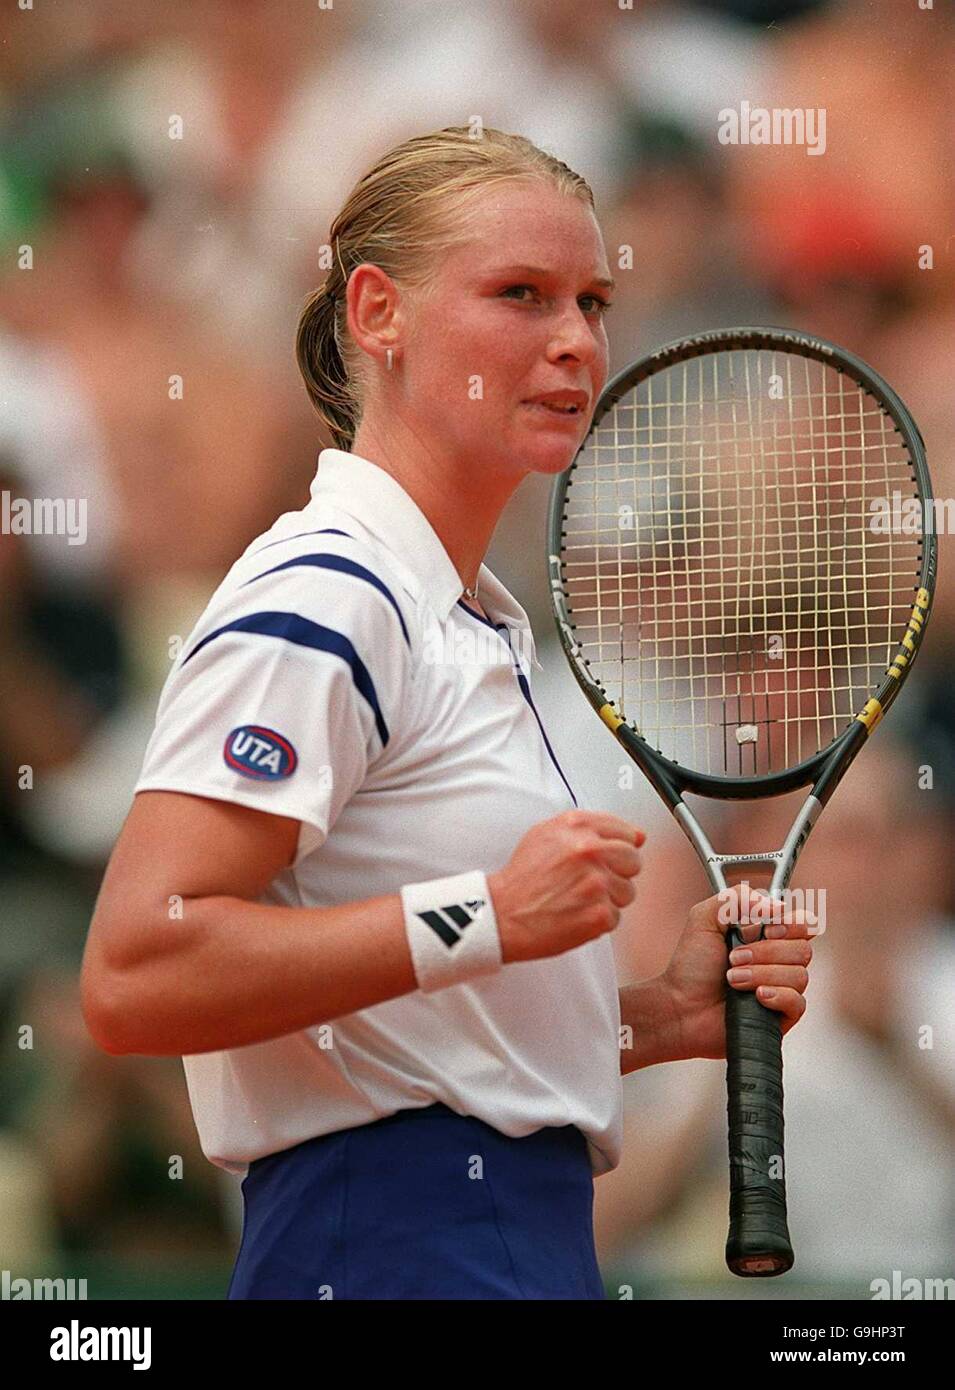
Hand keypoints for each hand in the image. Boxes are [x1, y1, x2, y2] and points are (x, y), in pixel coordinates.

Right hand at [489, 809, 644, 963]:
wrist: (501, 914)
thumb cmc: (522, 878)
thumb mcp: (547, 834)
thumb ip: (593, 828)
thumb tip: (637, 836)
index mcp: (577, 826)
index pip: (626, 832)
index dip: (617, 848)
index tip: (604, 859)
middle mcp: (589, 850)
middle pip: (633, 861)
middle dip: (616, 873)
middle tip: (588, 882)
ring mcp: (596, 883)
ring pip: (627, 891)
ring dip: (608, 899)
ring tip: (578, 899)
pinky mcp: (599, 913)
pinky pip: (616, 917)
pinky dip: (598, 920)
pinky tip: (575, 914)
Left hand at [659, 886, 815, 1061]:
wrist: (680, 1006)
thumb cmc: (691, 967)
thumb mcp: (705, 918)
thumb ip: (737, 898)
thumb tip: (777, 907)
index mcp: (766, 935)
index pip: (803, 923)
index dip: (789, 924)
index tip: (764, 929)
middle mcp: (779, 960)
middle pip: (802, 948)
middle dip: (764, 952)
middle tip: (734, 957)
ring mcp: (782, 988)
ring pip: (799, 975)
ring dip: (761, 974)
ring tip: (733, 979)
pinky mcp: (781, 1015)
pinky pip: (798, 1002)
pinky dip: (777, 996)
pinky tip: (756, 996)